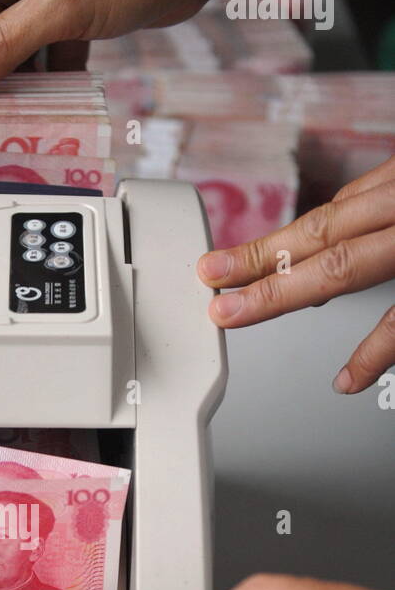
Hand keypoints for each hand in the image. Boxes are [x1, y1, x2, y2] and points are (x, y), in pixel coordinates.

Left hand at [198, 156, 394, 393]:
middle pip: (318, 233)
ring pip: (342, 266)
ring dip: (280, 292)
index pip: (329, 216)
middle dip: (257, 258)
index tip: (233, 263)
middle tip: (210, 279)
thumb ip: (384, 209)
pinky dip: (373, 353)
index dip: (276, 243)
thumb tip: (351, 230)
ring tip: (235, 314)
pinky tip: (347, 380)